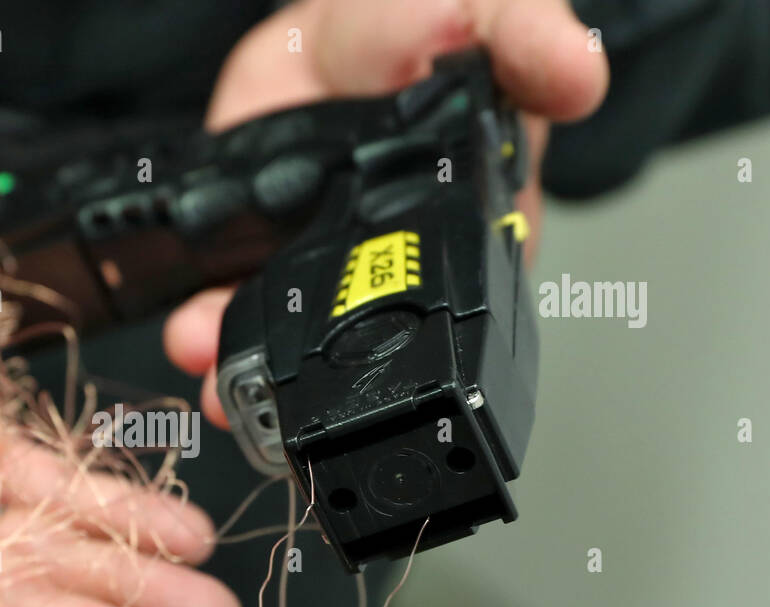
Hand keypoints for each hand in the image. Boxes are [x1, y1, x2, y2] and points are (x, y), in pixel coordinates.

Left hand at [164, 0, 609, 425]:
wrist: (331, 19)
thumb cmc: (420, 26)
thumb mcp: (489, 17)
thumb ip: (524, 40)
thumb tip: (577, 70)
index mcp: (465, 223)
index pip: (459, 308)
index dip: (425, 357)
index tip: (397, 378)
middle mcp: (388, 260)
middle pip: (361, 349)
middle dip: (317, 390)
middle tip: (284, 405)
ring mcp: (313, 257)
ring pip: (289, 344)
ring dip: (253, 379)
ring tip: (229, 395)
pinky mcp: (250, 246)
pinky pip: (227, 301)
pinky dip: (204, 330)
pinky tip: (192, 339)